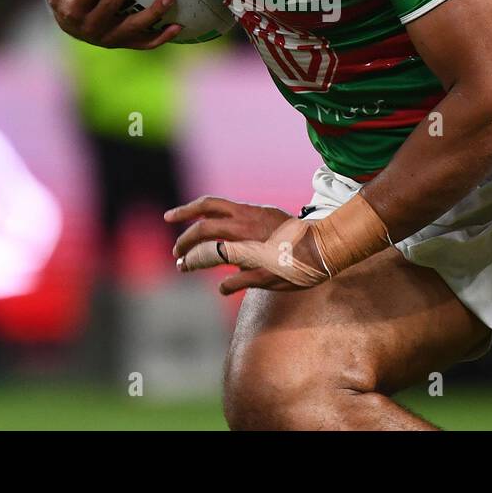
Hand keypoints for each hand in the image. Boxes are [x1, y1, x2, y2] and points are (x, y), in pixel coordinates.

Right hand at [43, 0, 181, 48]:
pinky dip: (163, 37)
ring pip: (134, 27)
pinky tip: (178, 25)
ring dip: (153, 13)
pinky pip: (146, 43)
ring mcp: (111, 38)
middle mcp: (92, 28)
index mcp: (74, 11)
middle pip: (112, 6)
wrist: (71, 27)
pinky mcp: (125, 44)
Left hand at [165, 195, 326, 294]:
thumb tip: (227, 229)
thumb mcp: (267, 217)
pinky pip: (234, 281)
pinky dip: (225, 285)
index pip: (208, 205)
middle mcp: (245, 228)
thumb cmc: (295, 233)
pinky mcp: (261, 272)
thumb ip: (245, 221)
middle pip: (203, 230)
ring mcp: (251, 250)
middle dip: (184, 242)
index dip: (185, 210)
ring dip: (193, 262)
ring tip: (185, 267)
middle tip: (176, 253)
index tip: (168, 217)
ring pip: (211, 254)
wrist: (323, 245)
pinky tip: (222, 288)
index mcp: (246, 213)